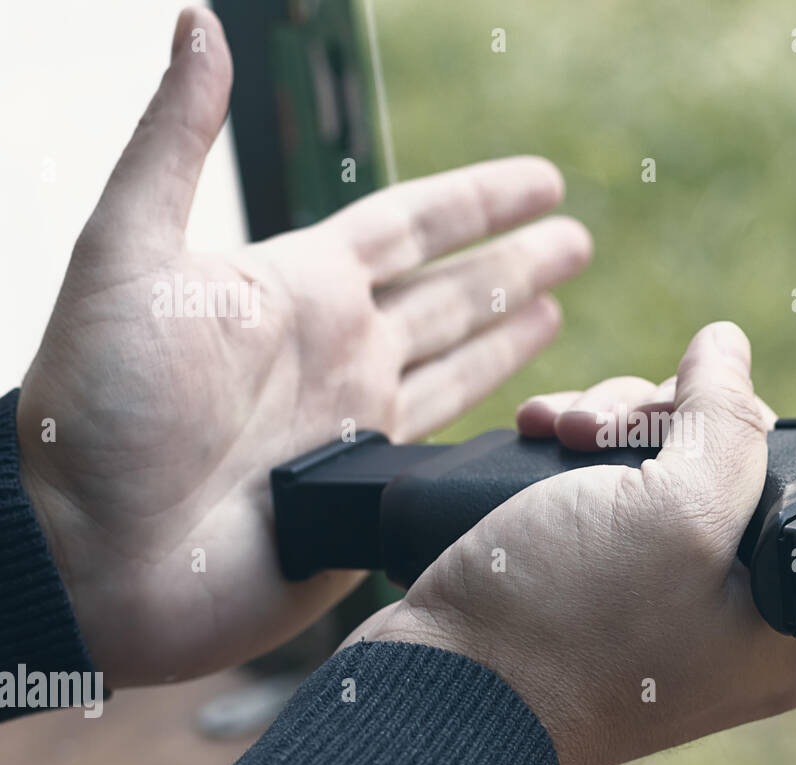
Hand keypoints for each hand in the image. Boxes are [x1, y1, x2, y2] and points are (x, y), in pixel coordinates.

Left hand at [16, 7, 591, 685]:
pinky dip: (496, 426)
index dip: (480, 200)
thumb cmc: (96, 409)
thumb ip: (174, 143)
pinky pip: (450, 447)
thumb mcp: (126, 255)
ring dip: (514, 334)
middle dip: (517, 262)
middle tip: (578, 239)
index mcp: (298, 288)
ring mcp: (359, 426)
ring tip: (563, 307)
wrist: (93, 556)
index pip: (413, 226)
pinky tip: (531, 415)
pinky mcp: (371, 496)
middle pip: (452, 293)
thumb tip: (198, 23)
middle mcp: (339, 352)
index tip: (544, 178)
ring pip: (460, 366)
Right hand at [350, 322, 795, 764]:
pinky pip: (622, 485)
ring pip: (674, 459)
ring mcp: (674, 592)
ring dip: (619, 421)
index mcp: (792, 623)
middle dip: (676, 418)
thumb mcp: (675, 514)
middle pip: (746, 464)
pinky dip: (584, 450)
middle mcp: (745, 611)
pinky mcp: (615, 574)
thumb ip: (728, 423)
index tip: (728, 426)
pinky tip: (544, 431)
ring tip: (565, 431)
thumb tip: (730, 347)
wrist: (441, 684)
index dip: (794, 445)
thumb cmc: (564, 626)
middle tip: (618, 431)